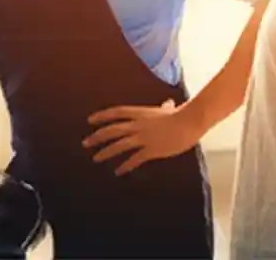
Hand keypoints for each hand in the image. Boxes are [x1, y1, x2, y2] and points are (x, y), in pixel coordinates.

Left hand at [82, 99, 205, 175]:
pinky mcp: (151, 150)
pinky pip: (135, 159)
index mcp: (140, 113)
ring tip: (96, 158)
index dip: (102, 116)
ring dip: (106, 152)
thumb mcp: (170, 109)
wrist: (190, 122)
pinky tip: (118, 172)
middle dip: (97, 136)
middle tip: (85, 143)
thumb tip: (168, 103)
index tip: (90, 120)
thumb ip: (165, 107)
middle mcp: (138, 125)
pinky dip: (125, 166)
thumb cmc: (182, 114)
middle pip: (113, 130)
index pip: (116, 112)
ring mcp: (144, 137)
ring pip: (119, 145)